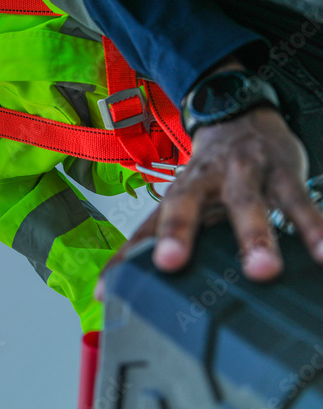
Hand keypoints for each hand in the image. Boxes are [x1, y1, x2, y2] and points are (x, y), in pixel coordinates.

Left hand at [94, 105, 322, 300]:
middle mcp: (204, 181)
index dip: (123, 259)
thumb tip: (127, 283)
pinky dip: (313, 228)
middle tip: (170, 262)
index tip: (106, 292)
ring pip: (247, 202)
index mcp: (176, 193)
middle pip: (185, 203)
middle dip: (178, 232)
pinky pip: (300, 202)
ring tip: (263, 271)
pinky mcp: (284, 172)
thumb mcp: (186, 200)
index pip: (143, 228)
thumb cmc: (211, 172)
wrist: (241, 116)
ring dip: (253, 236)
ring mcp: (244, 174)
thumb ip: (163, 237)